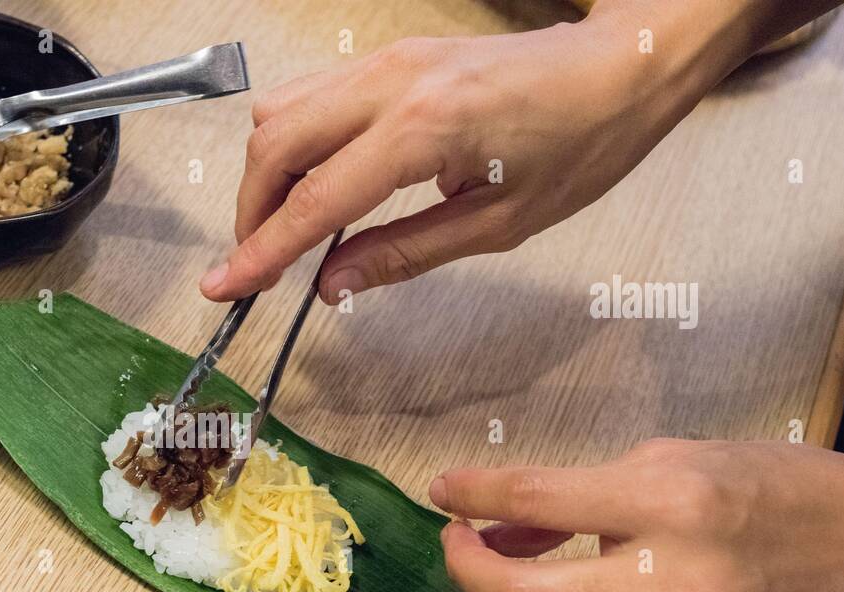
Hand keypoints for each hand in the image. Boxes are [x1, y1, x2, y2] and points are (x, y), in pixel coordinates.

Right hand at [200, 1, 805, 303]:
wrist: (622, 64)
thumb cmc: (581, 144)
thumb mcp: (498, 223)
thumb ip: (403, 253)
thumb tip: (333, 285)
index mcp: (423, 132)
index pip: (314, 201)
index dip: (261, 252)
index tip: (222, 286)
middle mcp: (392, 84)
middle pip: (274, 144)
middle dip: (250, 212)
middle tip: (253, 265)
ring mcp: (387, 59)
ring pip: (282, 110)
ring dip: (267, 175)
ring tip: (282, 229)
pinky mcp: (391, 53)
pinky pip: (312, 92)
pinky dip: (294, 141)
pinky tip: (317, 180)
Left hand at [427, 439, 843, 591]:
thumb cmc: (763, 487)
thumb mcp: (667, 458)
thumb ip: (578, 496)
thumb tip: (501, 526)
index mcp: (666, 504)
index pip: (538, 498)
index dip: (472, 492)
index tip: (446, 492)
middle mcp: (678, 583)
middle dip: (470, 574)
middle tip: (456, 555)